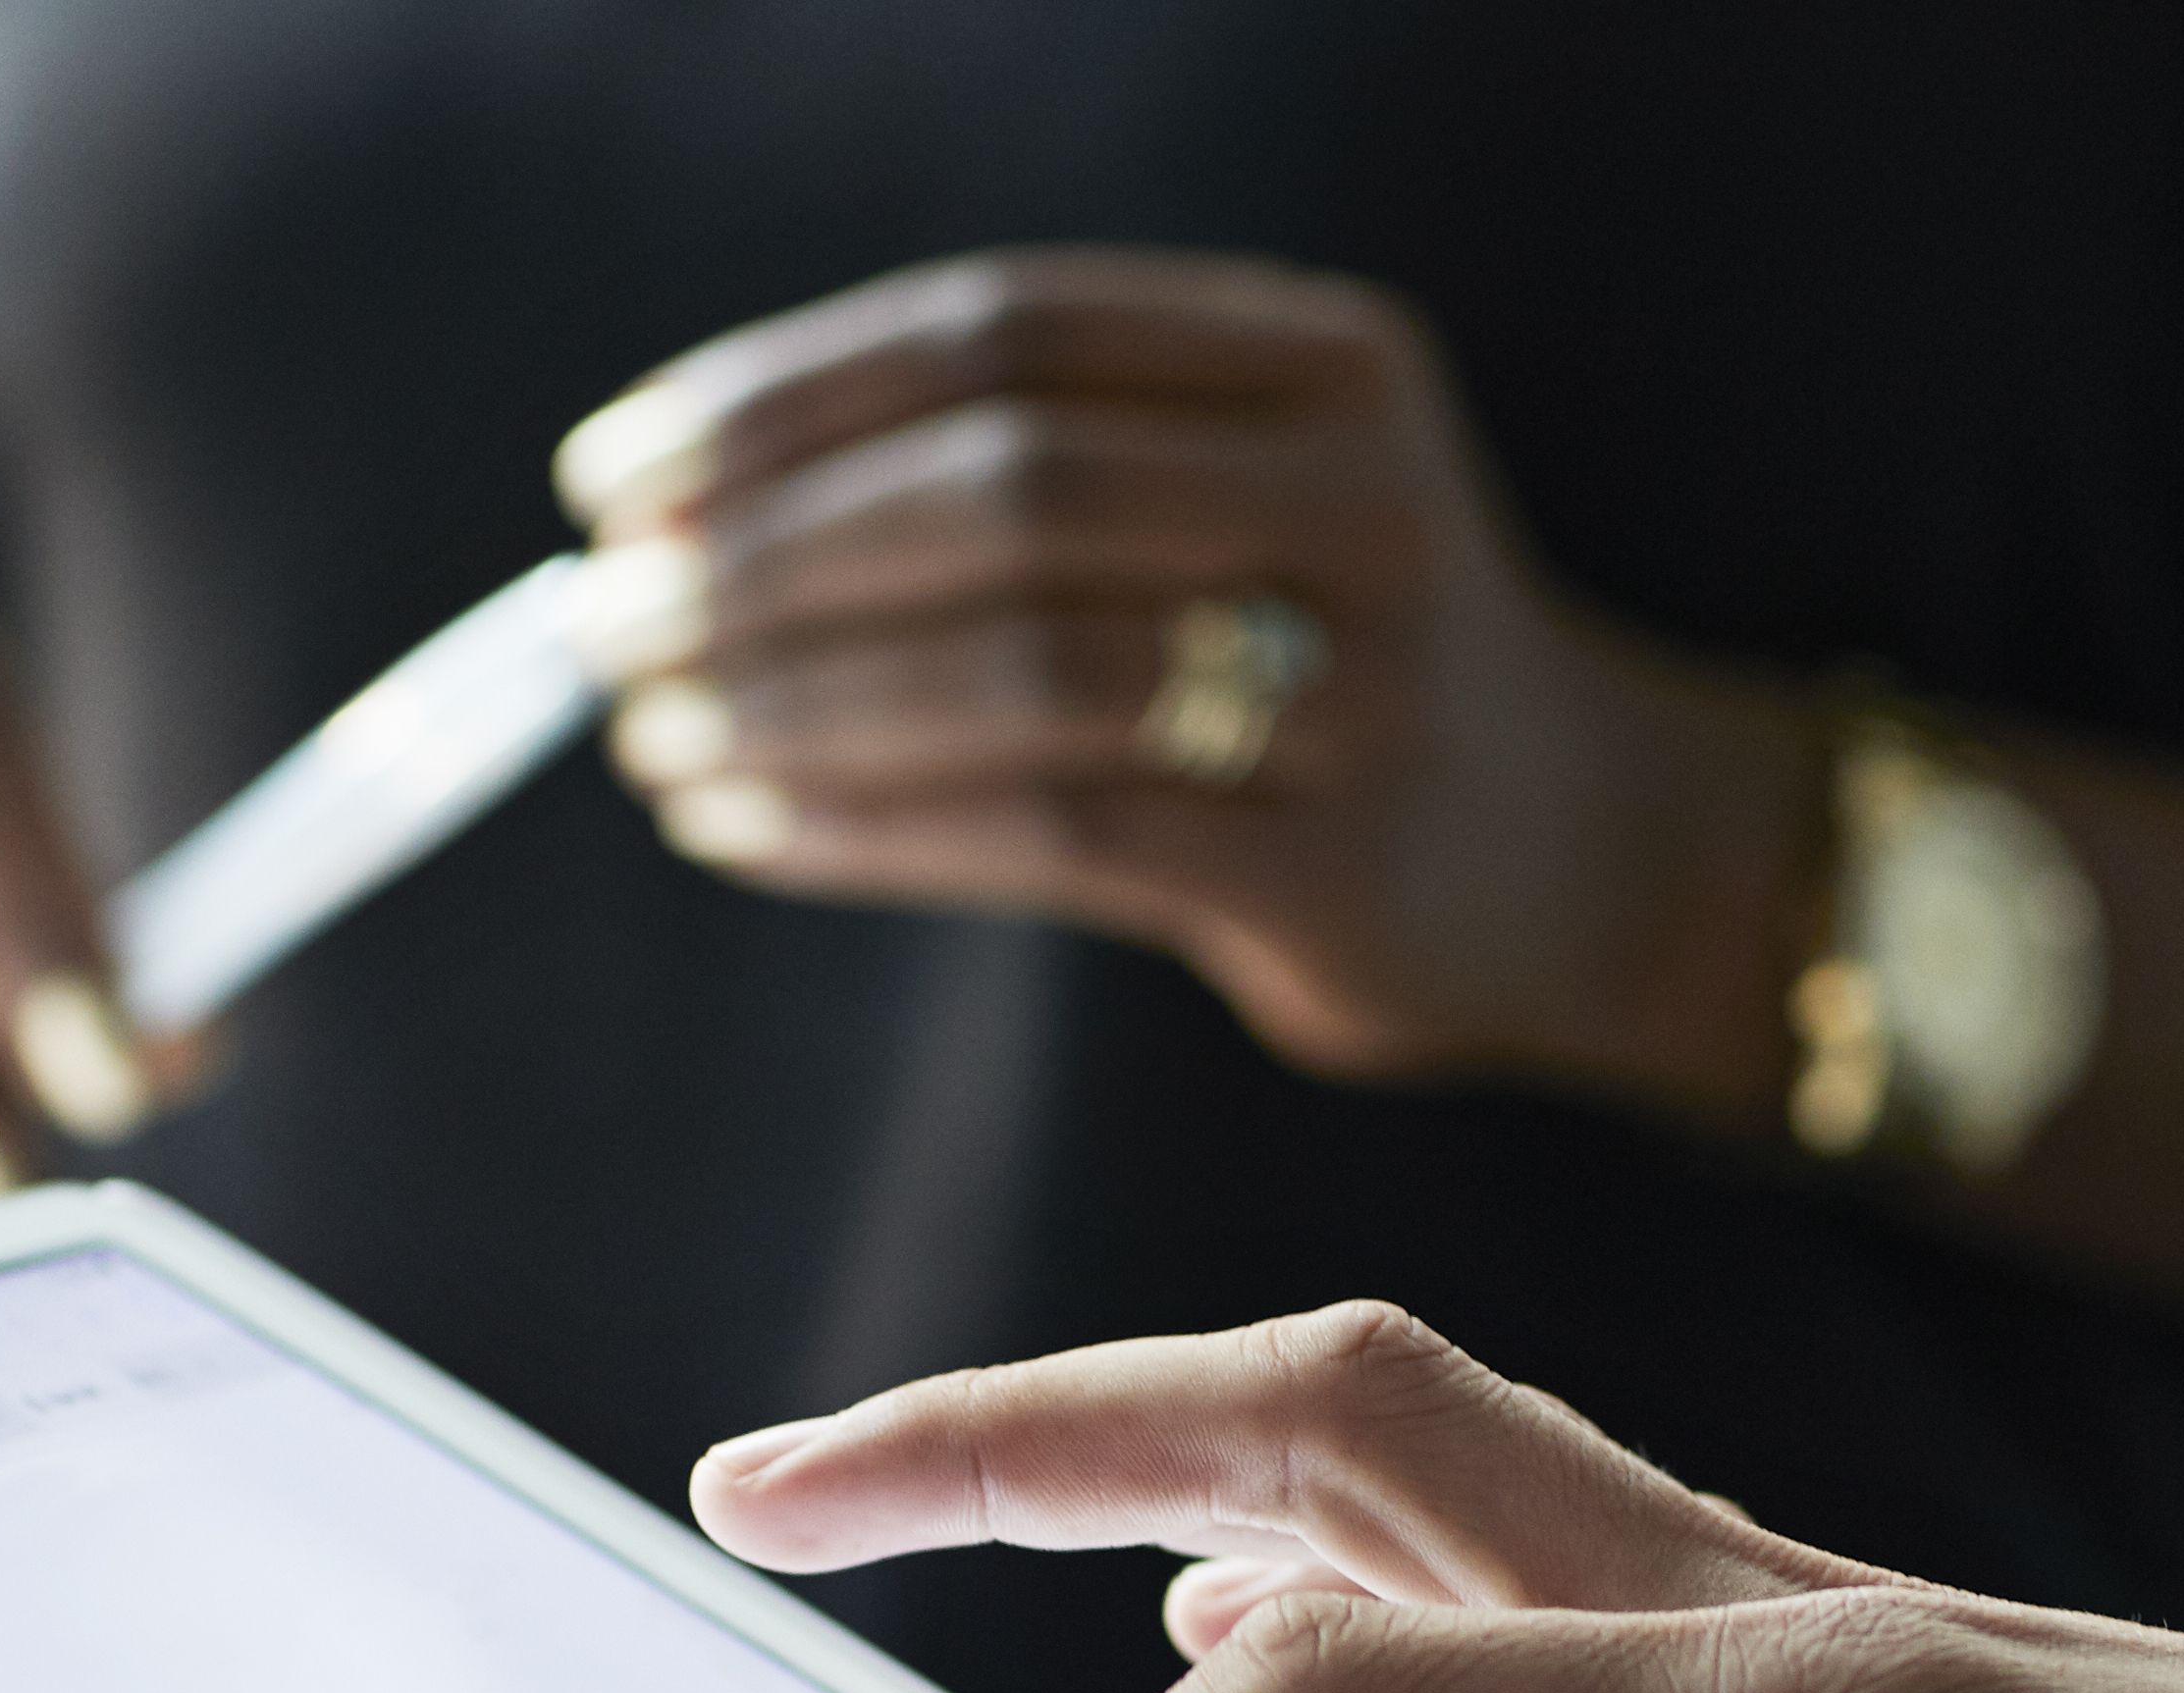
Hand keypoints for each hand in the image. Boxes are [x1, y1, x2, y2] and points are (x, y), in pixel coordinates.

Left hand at [554, 252, 1811, 1110]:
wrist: (1586, 860)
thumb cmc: (1331, 668)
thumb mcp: (1237, 498)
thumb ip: (1030, 469)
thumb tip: (674, 522)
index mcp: (1327, 362)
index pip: (1000, 334)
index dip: (780, 400)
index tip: (611, 479)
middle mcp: (1365, 499)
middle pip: (1000, 491)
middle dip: (760, 559)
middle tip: (597, 626)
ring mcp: (1366, 689)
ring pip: (1012, 670)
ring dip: (792, 706)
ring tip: (652, 740)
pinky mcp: (1333, 867)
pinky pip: (1044, 833)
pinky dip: (863, 829)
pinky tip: (749, 830)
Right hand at [691, 1305, 2183, 1692]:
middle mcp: (1761, 1615)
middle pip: (1310, 1425)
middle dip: (1009, 1436)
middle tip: (763, 1491)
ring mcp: (1802, 1637)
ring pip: (1404, 1465)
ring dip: (1145, 1471)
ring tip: (937, 1534)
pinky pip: (1519, 1567)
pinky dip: (1331, 1578)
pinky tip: (1278, 1678)